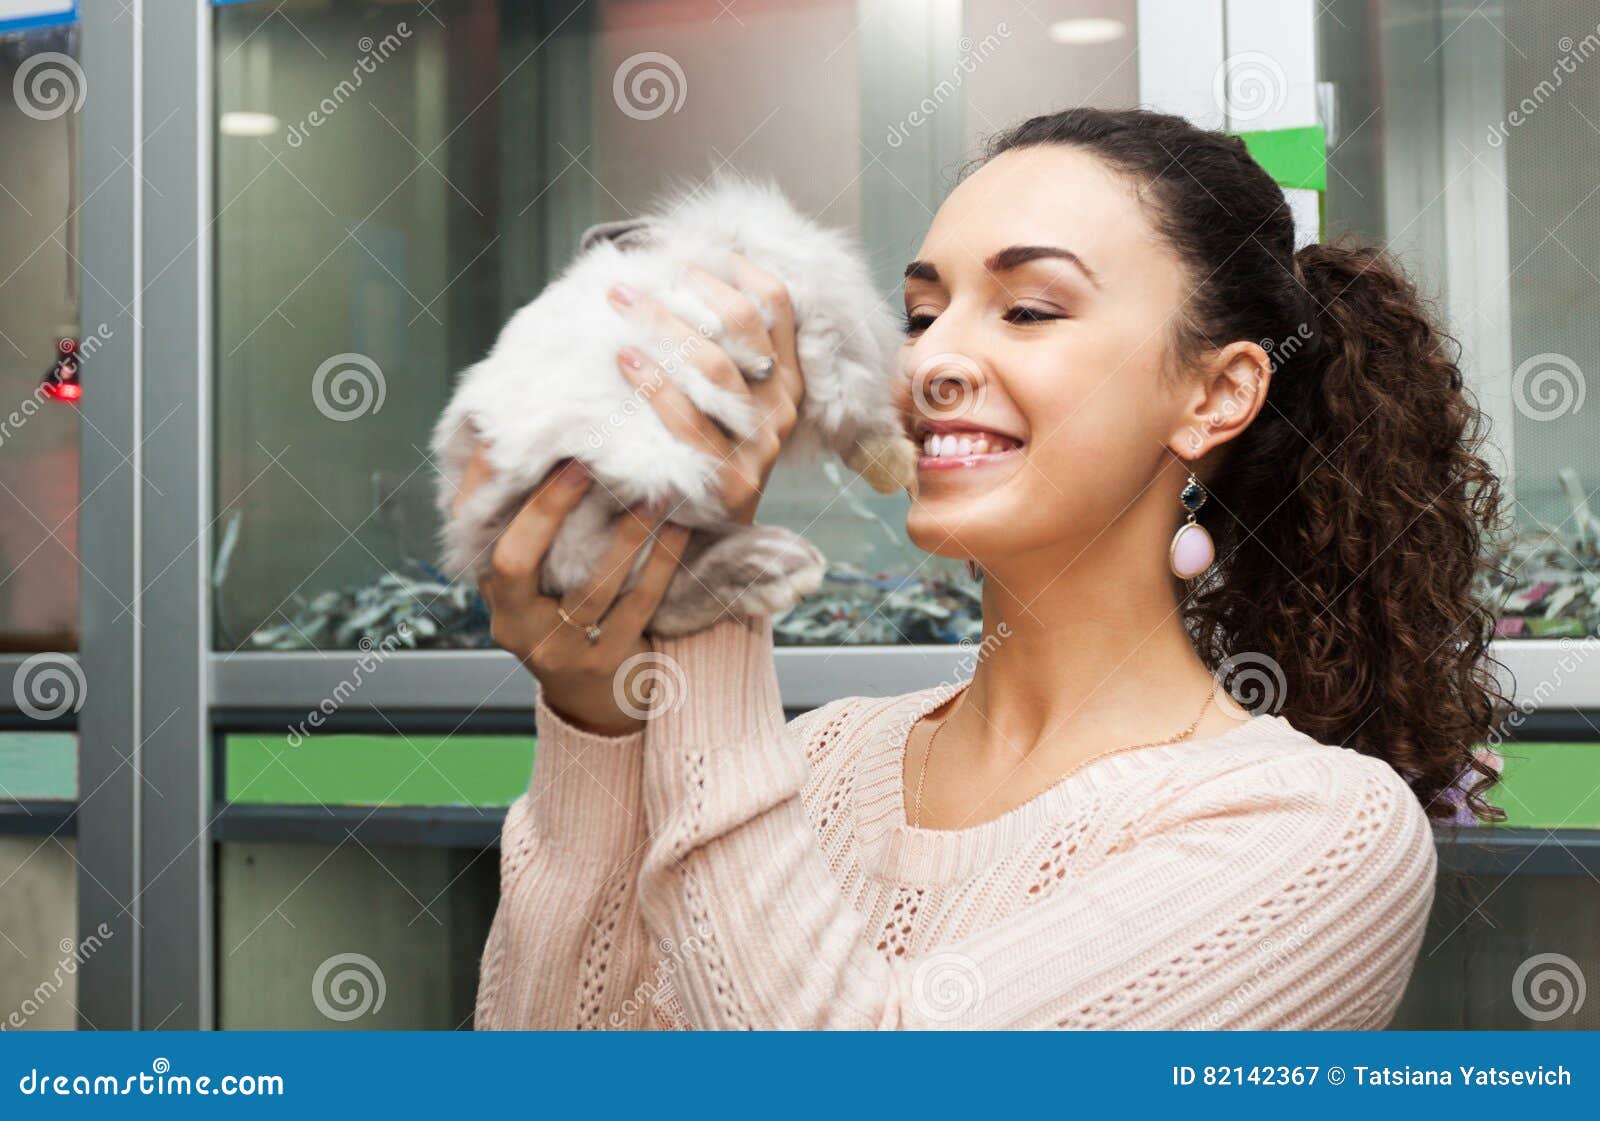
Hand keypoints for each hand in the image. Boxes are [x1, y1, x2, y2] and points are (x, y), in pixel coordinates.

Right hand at [456, 441, 690, 735]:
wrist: (596, 703)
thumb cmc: (569, 623)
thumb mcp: (539, 589)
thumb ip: (538, 537)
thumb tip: (550, 452)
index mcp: (496, 596)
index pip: (479, 536)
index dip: (494, 491)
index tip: (526, 446)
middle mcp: (516, 624)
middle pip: (515, 561)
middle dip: (546, 507)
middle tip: (585, 462)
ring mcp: (560, 649)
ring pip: (590, 586)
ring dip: (624, 534)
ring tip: (653, 493)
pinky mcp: (607, 663)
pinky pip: (637, 605)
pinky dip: (660, 563)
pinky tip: (679, 529)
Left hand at [606, 252, 804, 525]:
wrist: (715, 537)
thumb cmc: (708, 453)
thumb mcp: (728, 402)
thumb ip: (718, 352)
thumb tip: (671, 279)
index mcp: (788, 379)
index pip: (778, 305)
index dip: (739, 269)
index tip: (695, 251)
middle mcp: (782, 408)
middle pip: (742, 328)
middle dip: (689, 291)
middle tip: (638, 275)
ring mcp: (759, 445)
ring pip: (714, 367)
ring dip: (663, 327)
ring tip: (621, 304)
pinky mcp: (730, 478)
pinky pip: (687, 419)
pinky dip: (652, 383)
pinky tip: (623, 359)